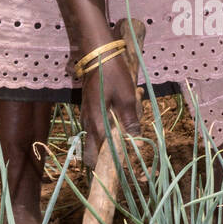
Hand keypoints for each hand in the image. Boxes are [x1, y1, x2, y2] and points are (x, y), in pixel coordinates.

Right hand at [80, 51, 141, 167]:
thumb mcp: (127, 99)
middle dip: (106, 158)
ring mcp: (86, 116)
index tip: (125, 168)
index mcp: (96, 123)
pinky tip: (120, 117)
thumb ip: (130, 122)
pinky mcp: (89, 110)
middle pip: (92, 152)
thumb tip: (136, 142)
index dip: (111, 164)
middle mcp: (88, 123)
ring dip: (108, 142)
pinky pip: (96, 127)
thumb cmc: (113, 75)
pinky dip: (107, 129)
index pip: (99, 155)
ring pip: (95, 139)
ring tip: (126, 133)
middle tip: (125, 156)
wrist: (97, 54)